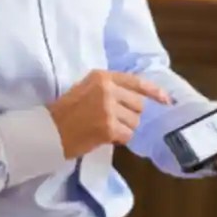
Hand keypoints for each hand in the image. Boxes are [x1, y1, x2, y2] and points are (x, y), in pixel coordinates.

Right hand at [49, 70, 171, 159]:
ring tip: (106, 128)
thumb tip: (137, 98)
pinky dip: (119, 139)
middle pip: (139, 105)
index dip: (154, 91)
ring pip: (134, 122)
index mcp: (102, 77)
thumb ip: (109, 88)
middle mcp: (108, 89)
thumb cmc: (65, 110)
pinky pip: (127, 135)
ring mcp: (108, 108)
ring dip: (125, 128)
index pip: (136, 82)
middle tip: (113, 120)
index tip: (167, 100)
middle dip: (131, 115)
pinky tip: (105, 137)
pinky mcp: (108, 127)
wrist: (49, 129)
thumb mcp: (86, 89)